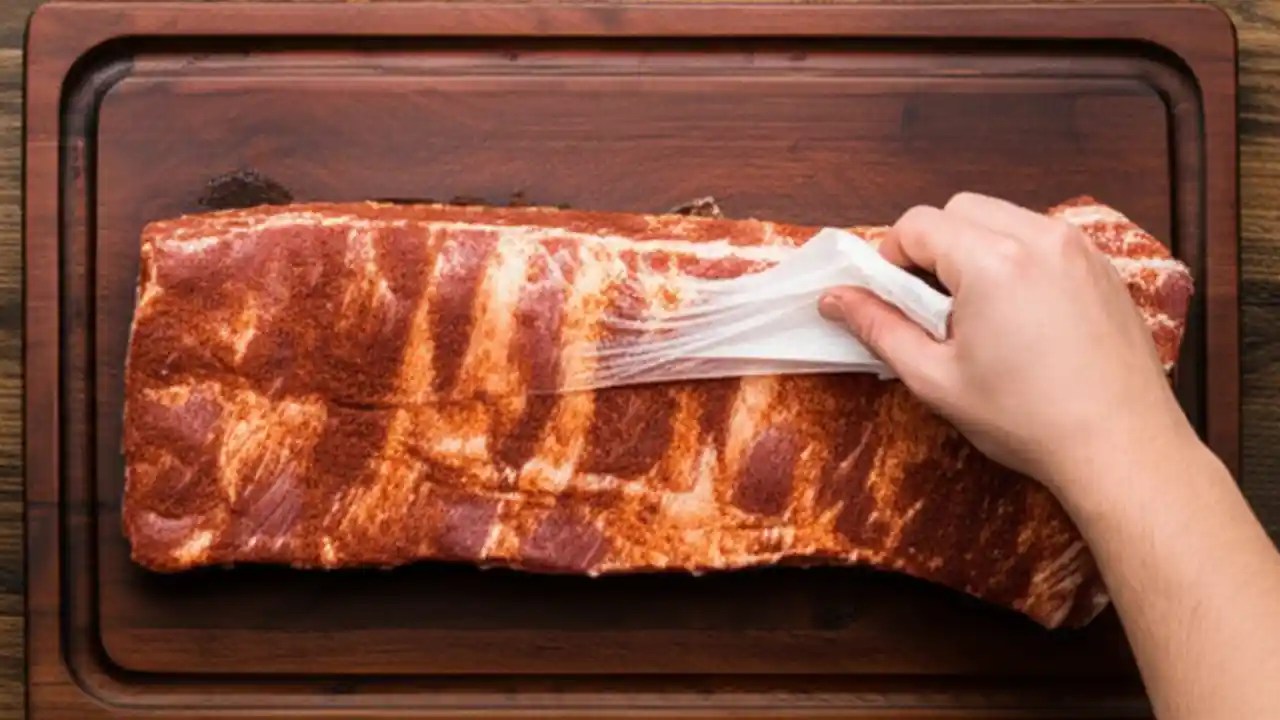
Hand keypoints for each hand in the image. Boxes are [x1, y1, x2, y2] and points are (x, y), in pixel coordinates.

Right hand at [819, 192, 1197, 496]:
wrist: (1121, 446)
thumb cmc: (1029, 419)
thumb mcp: (935, 378)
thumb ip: (878, 328)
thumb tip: (835, 299)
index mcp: (992, 262)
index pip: (917, 224)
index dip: (889, 256)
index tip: (889, 297)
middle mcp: (1039, 239)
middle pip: (960, 209)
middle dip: (932, 246)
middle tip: (928, 304)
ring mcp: (1078, 249)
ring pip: (1003, 218)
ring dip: (974, 249)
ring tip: (974, 313)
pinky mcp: (1102, 267)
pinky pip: (1043, 239)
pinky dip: (1016, 259)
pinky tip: (1017, 316)